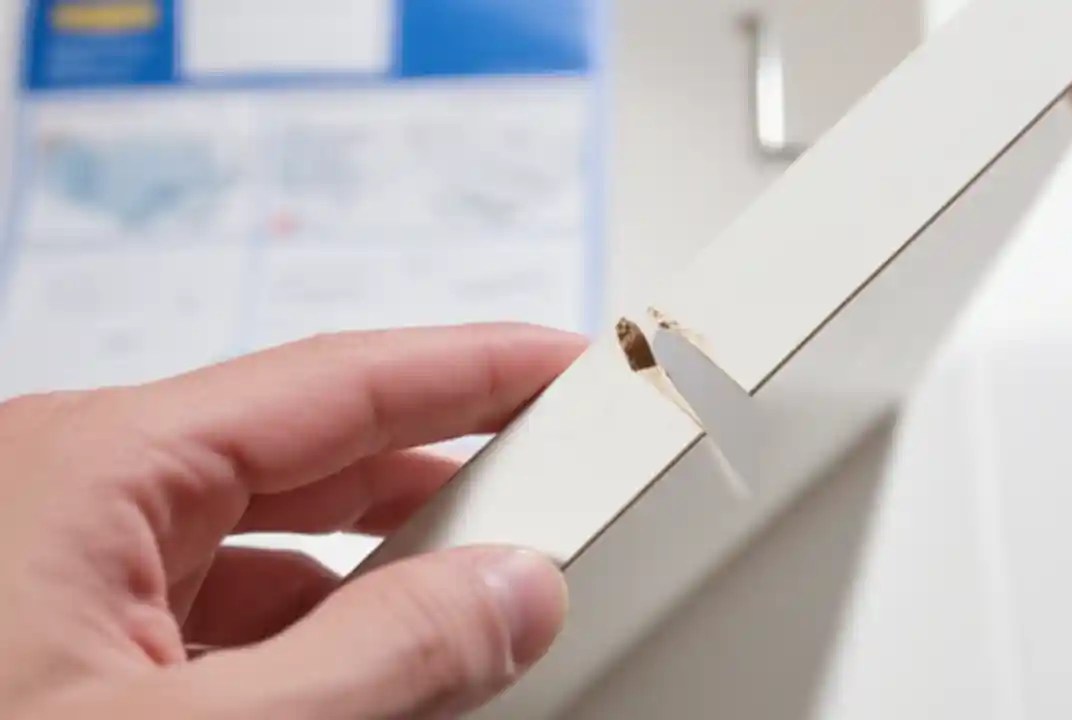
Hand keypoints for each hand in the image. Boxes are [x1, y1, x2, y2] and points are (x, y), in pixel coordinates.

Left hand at [0, 324, 585, 718]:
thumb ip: (380, 663)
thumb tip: (517, 594)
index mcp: (88, 468)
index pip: (336, 381)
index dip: (469, 364)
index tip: (562, 362)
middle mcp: (68, 491)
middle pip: (305, 445)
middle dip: (436, 460)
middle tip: (551, 467)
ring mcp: (55, 567)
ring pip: (264, 530)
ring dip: (376, 554)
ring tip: (479, 573)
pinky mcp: (56, 641)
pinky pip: (217, 602)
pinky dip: (310, 623)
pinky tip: (367, 662)